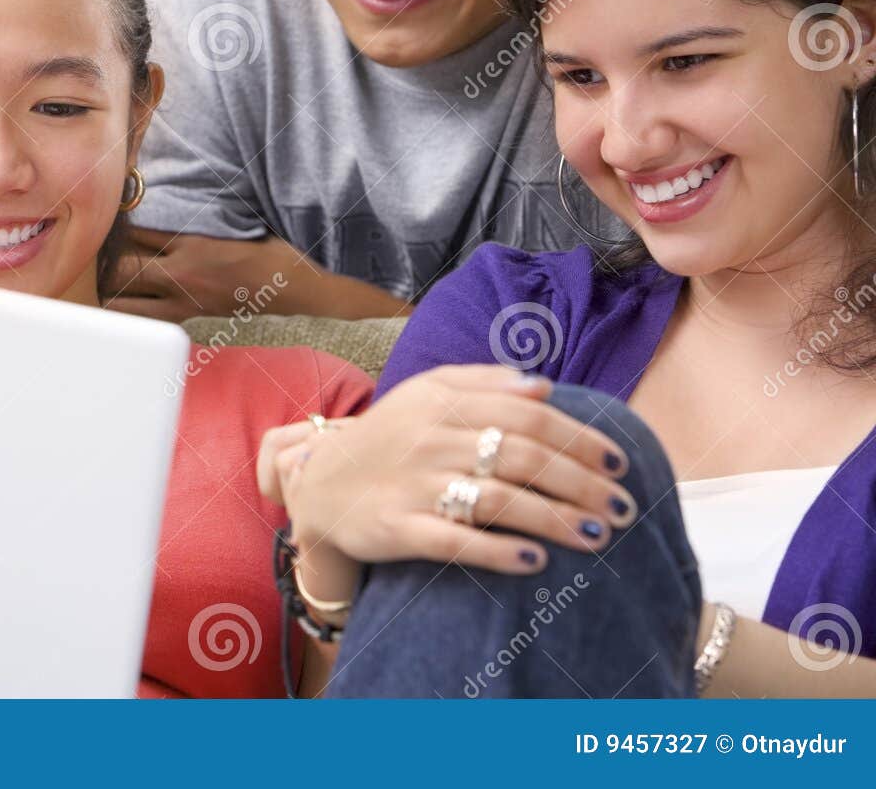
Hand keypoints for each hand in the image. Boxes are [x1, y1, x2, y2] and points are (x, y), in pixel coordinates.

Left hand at [108, 228, 406, 320]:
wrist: (307, 301)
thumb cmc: (280, 262)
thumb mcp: (241, 228)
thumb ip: (205, 223)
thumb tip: (174, 213)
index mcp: (196, 243)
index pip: (138, 230)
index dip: (119, 226)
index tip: (112, 223)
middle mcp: (185, 274)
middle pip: (120, 268)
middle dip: (105, 264)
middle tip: (101, 259)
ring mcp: (186, 305)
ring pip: (125, 305)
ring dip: (112, 296)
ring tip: (110, 289)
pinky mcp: (193, 326)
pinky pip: (149, 324)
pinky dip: (133, 319)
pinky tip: (130, 313)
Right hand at [257, 365, 638, 574]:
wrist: (321, 484)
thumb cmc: (390, 438)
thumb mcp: (426, 394)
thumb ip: (483, 382)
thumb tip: (544, 385)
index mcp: (442, 401)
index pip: (527, 415)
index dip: (578, 438)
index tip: (618, 464)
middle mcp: (429, 439)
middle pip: (521, 457)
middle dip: (581, 484)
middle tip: (624, 509)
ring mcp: (412, 484)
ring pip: (496, 499)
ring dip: (555, 520)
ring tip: (598, 537)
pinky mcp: (396, 527)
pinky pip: (453, 540)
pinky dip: (496, 552)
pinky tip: (535, 562)